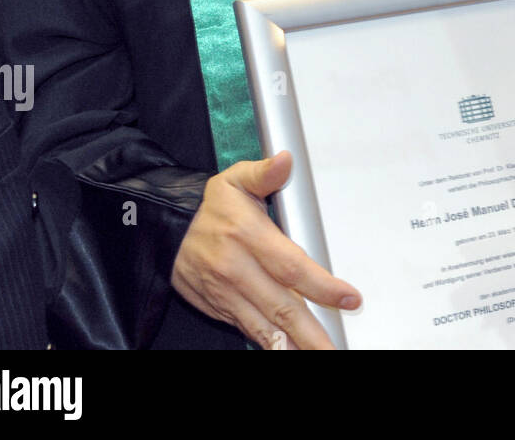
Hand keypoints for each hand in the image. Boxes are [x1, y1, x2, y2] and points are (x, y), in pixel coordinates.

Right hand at [170, 151, 360, 349]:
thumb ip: (264, 173)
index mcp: (247, 236)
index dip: (321, 286)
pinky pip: (248, 329)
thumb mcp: (235, 179)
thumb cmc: (211, 207)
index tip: (348, 298)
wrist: (165, 230)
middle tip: (333, 348)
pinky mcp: (219, 308)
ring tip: (315, 353)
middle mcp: (236, 269)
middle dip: (311, 332)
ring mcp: (226, 294)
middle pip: (281, 307)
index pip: (291, 266)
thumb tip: (285, 160)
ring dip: (291, 345)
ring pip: (265, 326)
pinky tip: (287, 350)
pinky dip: (269, 344)